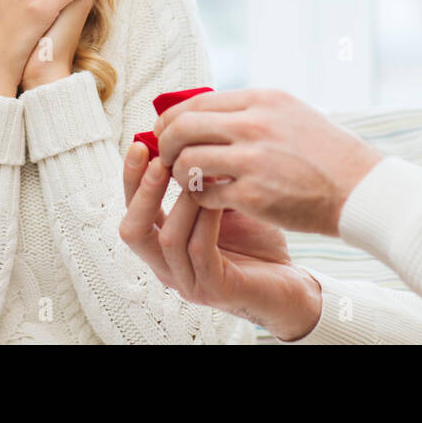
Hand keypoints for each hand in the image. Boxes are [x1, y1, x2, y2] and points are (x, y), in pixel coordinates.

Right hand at [118, 143, 322, 339]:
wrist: (290, 282)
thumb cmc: (255, 240)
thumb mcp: (221, 202)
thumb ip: (200, 180)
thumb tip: (190, 133)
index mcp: (163, 241)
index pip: (131, 208)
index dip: (131, 176)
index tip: (142, 143)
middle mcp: (167, 264)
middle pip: (132, 230)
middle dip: (142, 191)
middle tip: (159, 159)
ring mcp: (187, 280)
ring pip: (167, 239)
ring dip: (183, 201)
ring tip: (201, 174)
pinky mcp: (214, 289)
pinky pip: (199, 250)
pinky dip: (206, 221)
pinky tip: (219, 199)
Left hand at [154, 88, 384, 235]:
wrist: (360, 188)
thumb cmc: (323, 152)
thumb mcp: (289, 113)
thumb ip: (248, 110)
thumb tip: (200, 113)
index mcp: (262, 99)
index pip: (196, 102)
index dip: (171, 119)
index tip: (164, 133)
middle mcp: (255, 124)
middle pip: (184, 128)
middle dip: (167, 146)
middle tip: (167, 159)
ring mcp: (254, 160)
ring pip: (188, 162)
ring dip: (180, 175)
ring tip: (189, 182)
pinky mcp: (254, 195)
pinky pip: (205, 195)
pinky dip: (200, 199)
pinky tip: (209, 200)